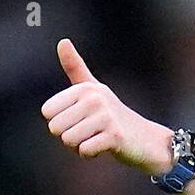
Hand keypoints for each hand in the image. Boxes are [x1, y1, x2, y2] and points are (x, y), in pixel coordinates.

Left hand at [41, 39, 173, 173]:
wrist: (146, 139)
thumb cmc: (113, 115)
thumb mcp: (93, 89)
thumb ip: (75, 67)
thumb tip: (62, 40)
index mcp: (85, 88)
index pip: (47, 112)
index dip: (60, 122)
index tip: (80, 119)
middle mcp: (95, 98)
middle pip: (55, 128)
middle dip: (68, 137)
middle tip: (90, 132)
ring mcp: (106, 117)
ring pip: (68, 140)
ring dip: (79, 147)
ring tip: (97, 139)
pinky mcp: (114, 136)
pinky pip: (84, 150)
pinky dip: (90, 154)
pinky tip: (104, 148)